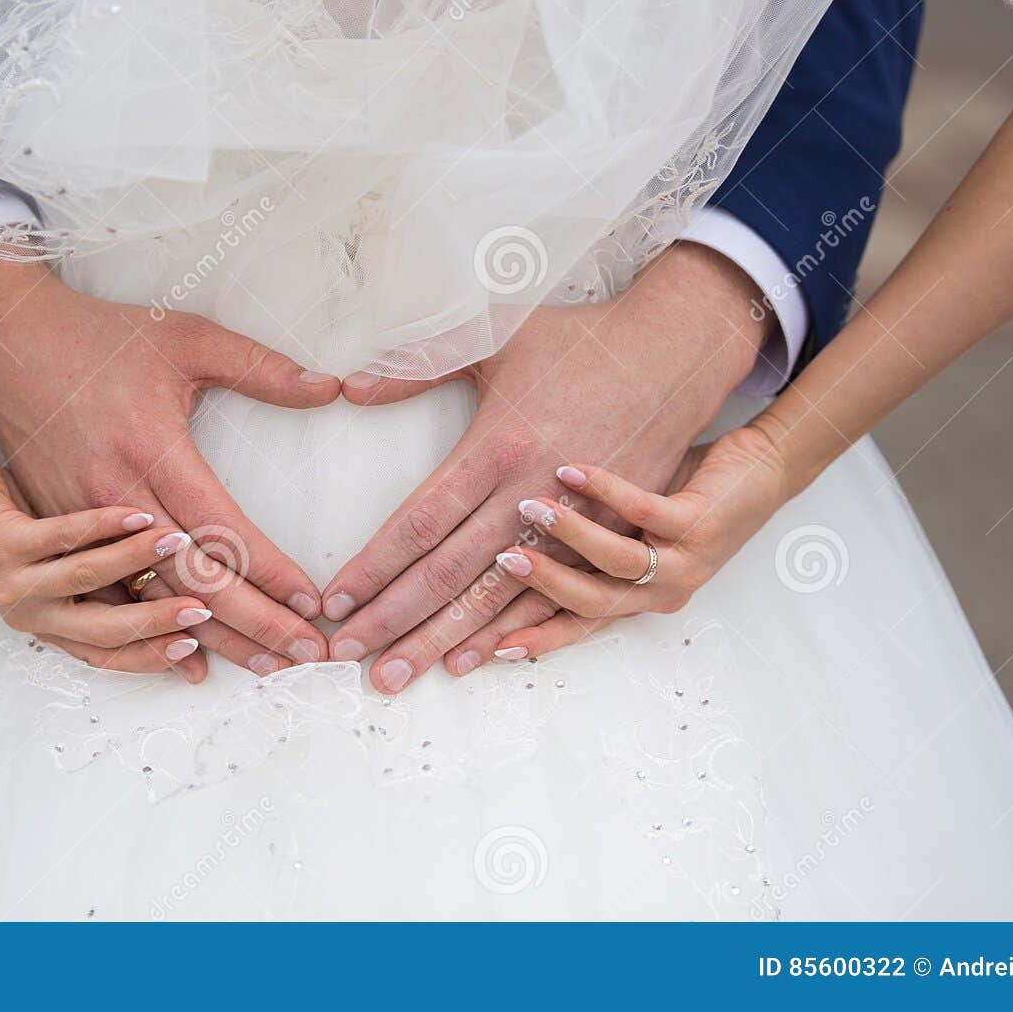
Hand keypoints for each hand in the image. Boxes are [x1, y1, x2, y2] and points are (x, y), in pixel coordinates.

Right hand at [0, 253, 338, 675]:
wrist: (5, 341)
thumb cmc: (100, 338)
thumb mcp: (187, 338)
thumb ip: (262, 368)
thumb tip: (331, 388)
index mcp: (153, 450)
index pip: (223, 530)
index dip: (271, 573)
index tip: (313, 603)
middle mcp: (116, 497)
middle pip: (195, 581)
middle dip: (258, 624)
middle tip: (309, 654)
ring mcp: (81, 521)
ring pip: (154, 600)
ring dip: (214, 639)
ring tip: (267, 666)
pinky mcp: (59, 532)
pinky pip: (107, 600)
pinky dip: (147, 637)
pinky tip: (188, 662)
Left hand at [0, 445, 217, 676]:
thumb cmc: (4, 525)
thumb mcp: (53, 564)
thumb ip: (98, 580)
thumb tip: (162, 581)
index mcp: (45, 623)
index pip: (104, 655)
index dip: (150, 656)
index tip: (194, 651)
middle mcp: (28, 612)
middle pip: (101, 630)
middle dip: (157, 622)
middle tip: (201, 611)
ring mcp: (13, 580)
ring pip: (87, 579)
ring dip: (138, 561)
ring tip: (177, 544)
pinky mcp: (4, 542)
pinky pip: (64, 535)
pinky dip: (106, 524)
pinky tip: (138, 513)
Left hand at [322, 242, 770, 692]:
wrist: (676, 351)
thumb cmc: (580, 341)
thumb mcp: (495, 335)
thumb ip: (418, 366)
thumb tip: (351, 388)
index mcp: (497, 444)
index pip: (421, 521)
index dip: (375, 565)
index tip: (335, 599)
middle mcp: (530, 491)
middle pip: (449, 572)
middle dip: (393, 619)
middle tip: (346, 657)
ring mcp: (574, 523)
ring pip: (497, 597)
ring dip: (444, 640)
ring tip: (398, 676)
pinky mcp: (610, 538)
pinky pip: (557, 600)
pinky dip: (516, 635)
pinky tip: (477, 661)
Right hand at [488, 424, 792, 655]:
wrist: (763, 473)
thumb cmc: (690, 498)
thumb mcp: (635, 529)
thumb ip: (591, 539)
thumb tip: (519, 529)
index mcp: (644, 598)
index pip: (581, 624)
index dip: (539, 637)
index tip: (492, 648)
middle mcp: (664, 589)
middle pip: (594, 602)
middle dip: (543, 585)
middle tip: (500, 561)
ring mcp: (684, 559)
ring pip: (617, 561)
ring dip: (569, 534)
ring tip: (529, 507)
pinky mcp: (699, 522)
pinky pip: (642, 510)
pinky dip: (603, 490)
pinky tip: (571, 470)